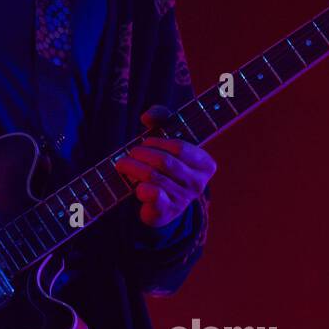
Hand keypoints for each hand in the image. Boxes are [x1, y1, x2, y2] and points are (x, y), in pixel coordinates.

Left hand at [114, 104, 216, 228]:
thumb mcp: (168, 138)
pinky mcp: (167, 212)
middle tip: (130, 153)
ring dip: (133, 168)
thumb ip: (161, 117)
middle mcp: (198, 183)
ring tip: (122, 164)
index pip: (180, 147)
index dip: (157, 142)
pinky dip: (141, 188)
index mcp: (205, 164)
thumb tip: (146, 116)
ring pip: (153, 176)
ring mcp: (183, 199)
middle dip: (142, 154)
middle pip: (164, 162)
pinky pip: (153, 195)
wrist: (161, 204)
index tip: (146, 141)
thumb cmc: (166, 165)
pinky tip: (136, 186)